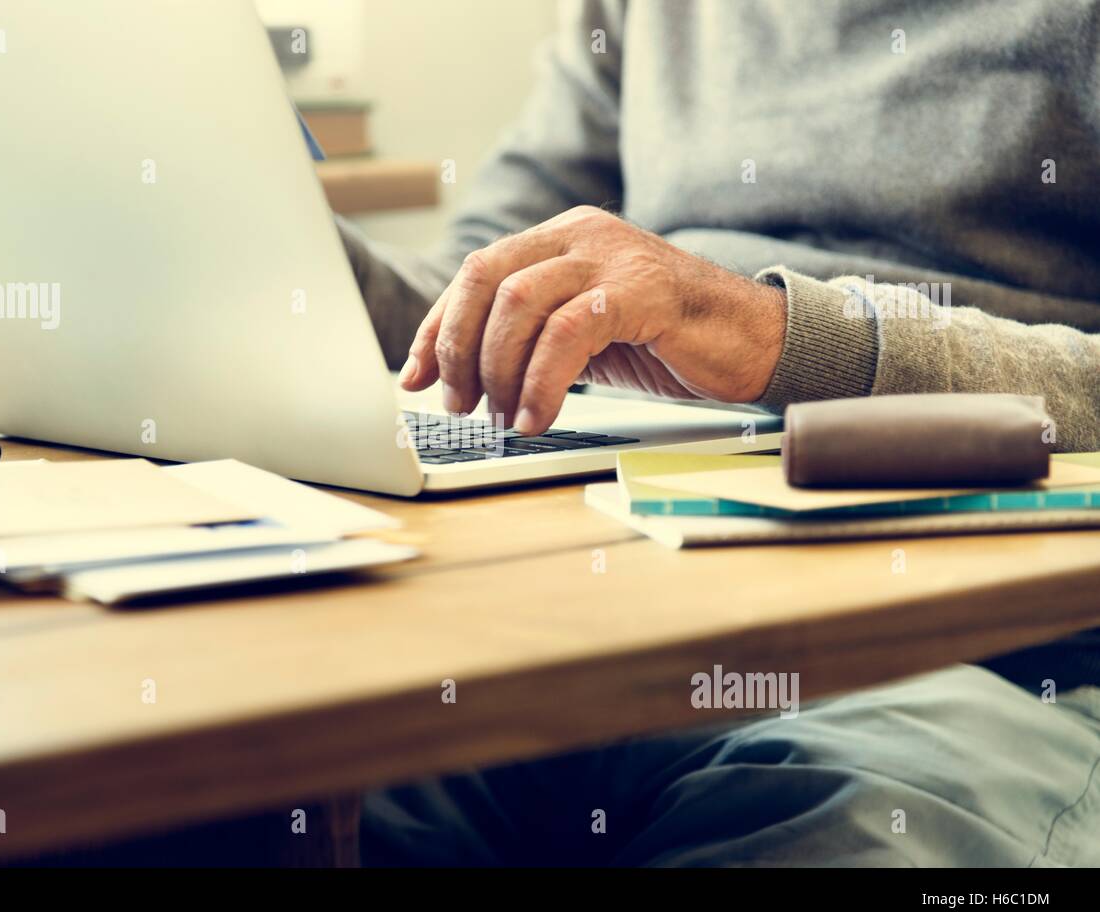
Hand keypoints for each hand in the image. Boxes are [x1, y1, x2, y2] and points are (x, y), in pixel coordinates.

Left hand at [398, 206, 787, 433]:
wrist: (755, 340)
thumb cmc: (667, 341)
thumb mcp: (580, 336)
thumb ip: (526, 340)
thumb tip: (453, 376)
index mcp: (560, 238)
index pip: (475, 273)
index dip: (435, 327)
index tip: (416, 377)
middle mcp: (580, 235)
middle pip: (486, 278)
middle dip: (458, 348)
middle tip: (461, 406)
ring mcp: (612, 258)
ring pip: (519, 303)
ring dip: (497, 370)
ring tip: (502, 417)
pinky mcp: (643, 291)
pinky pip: (568, 332)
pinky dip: (541, 381)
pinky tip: (537, 416)